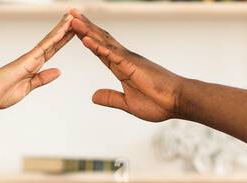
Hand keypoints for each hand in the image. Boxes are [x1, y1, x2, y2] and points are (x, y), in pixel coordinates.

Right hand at [0, 10, 75, 109]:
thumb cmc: (2, 93)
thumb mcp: (29, 88)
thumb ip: (42, 79)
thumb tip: (58, 71)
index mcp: (33, 65)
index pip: (52, 49)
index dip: (63, 40)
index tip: (73, 31)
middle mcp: (32, 58)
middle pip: (52, 41)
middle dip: (64, 29)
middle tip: (75, 16)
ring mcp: (29, 58)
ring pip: (49, 40)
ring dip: (61, 28)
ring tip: (72, 16)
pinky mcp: (26, 60)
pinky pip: (43, 46)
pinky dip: (54, 37)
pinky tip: (63, 30)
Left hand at [69, 11, 185, 122]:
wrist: (177, 101)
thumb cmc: (158, 102)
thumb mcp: (128, 103)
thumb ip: (111, 98)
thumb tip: (93, 97)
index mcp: (122, 68)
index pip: (100, 50)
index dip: (87, 38)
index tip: (75, 29)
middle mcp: (124, 59)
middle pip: (100, 39)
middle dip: (85, 26)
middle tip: (70, 14)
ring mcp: (128, 60)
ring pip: (103, 41)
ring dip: (87, 30)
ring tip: (73, 18)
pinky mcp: (132, 65)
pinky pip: (111, 54)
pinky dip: (97, 46)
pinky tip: (85, 39)